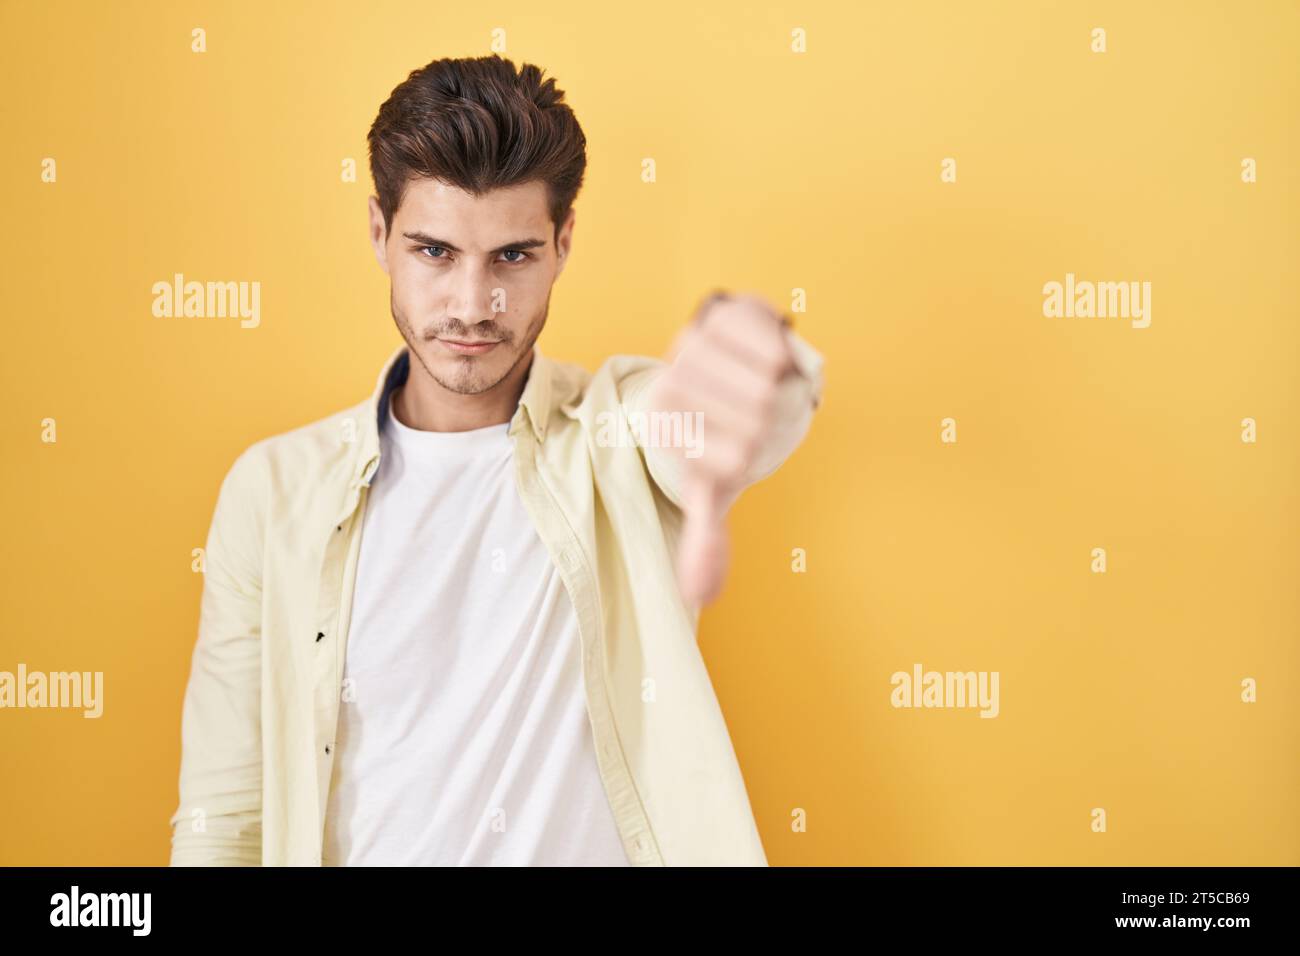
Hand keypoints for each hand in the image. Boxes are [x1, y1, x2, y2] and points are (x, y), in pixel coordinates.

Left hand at [647, 291, 795, 606]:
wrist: (720, 369)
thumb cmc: (718, 435)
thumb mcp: (709, 486)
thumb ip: (705, 538)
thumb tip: (701, 596)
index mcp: (664, 421)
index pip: (734, 458)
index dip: (746, 456)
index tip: (730, 445)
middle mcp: (671, 377)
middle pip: (758, 417)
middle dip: (766, 422)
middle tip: (749, 413)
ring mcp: (696, 341)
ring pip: (767, 383)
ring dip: (776, 390)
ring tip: (754, 386)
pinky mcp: (726, 311)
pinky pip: (775, 344)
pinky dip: (783, 356)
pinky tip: (764, 358)